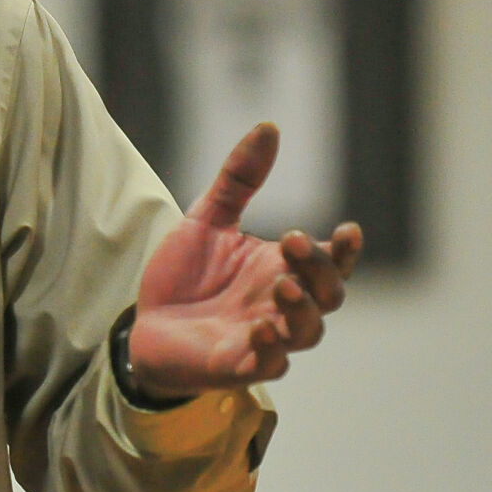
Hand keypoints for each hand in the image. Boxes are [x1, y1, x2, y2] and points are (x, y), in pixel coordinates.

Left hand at [126, 122, 360, 397]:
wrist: (143, 324)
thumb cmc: (185, 276)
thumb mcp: (207, 219)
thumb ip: (239, 178)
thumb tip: (269, 126)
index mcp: (282, 269)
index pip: (330, 262)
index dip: (344, 250)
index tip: (348, 229)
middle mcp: (282, 305)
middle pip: (328, 294)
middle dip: (318, 268)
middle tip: (290, 240)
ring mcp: (265, 338)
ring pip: (307, 331)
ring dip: (301, 308)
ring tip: (281, 283)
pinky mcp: (238, 364)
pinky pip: (269, 364)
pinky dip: (270, 348)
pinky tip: (259, 326)